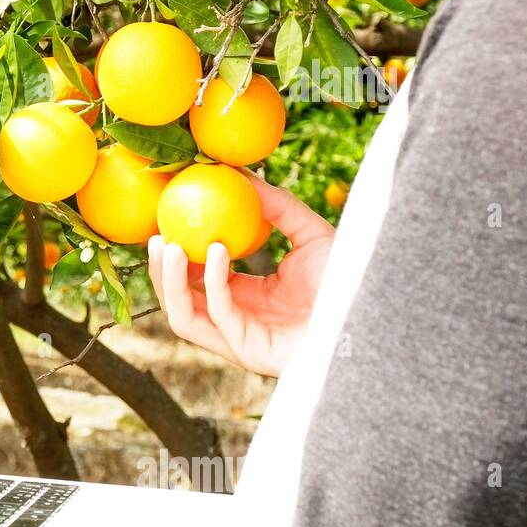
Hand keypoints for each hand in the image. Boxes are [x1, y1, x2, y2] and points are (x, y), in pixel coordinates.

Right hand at [147, 173, 333, 376]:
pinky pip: (218, 313)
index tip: (164, 223)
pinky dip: (210, 281)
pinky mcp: (248, 351)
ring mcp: (238, 340)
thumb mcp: (310, 234)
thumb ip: (278, 207)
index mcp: (242, 300)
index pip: (193, 282)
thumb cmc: (347, 280)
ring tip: (167, 244)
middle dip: (158, 271)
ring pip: (182, 317)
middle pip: (177, 302)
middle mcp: (233, 323)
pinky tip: (215, 249)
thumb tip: (242, 175)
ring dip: (168, 281)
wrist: (372, 312)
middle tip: (154, 234)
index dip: (173, 257)